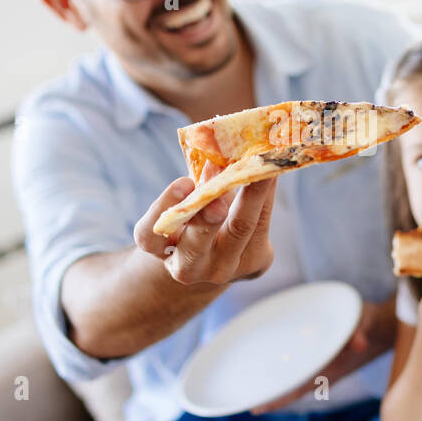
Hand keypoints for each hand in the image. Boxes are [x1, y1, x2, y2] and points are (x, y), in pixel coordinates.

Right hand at [133, 172, 276, 285]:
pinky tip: (272, 174)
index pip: (149, 236)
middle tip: (220, 196)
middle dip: (208, 218)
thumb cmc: (194, 218)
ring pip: (239, 232)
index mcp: (160, 249)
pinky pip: (261, 225)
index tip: (184, 181)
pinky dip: (266, 196)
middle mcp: (187, 266)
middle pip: (195, 245)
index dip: (165, 208)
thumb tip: (216, 151)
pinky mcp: (253, 263)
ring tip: (261, 171)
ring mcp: (222, 269)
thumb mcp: (187, 201)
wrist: (219, 255)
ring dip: (251, 197)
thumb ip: (196, 182)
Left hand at [250, 300, 394, 413]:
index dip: (278, 400)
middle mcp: (324, 374)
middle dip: (270, 396)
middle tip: (243, 400)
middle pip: (292, 390)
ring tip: (252, 388)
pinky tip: (274, 370)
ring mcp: (324, 369)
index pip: (299, 389)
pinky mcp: (325, 361)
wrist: (385, 329)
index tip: (257, 409)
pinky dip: (286, 373)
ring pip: (295, 383)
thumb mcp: (366, 323)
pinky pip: (301, 371)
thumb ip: (360, 332)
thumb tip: (358, 342)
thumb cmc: (371, 324)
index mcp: (330, 370)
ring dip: (277, 386)